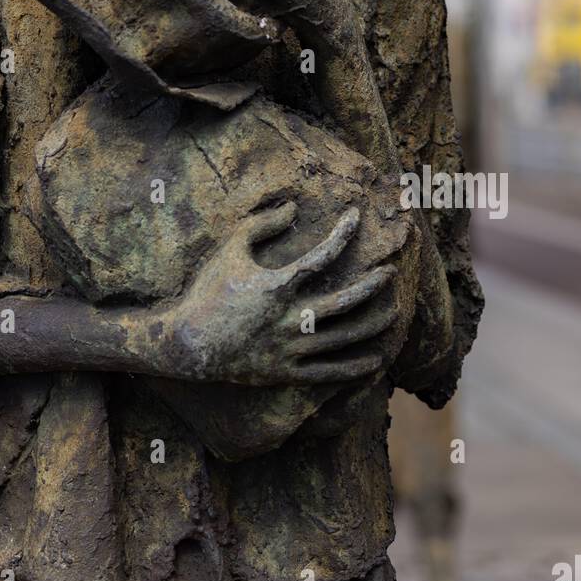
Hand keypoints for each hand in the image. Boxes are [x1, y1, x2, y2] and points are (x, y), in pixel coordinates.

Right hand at [162, 202, 397, 386]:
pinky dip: (354, 368)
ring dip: (372, 324)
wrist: (187, 343)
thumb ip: (261, 225)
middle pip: (343, 302)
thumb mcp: (230, 249)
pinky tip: (375, 360)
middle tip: (390, 274)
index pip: (321, 256)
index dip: (342, 234)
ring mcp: (287, 348)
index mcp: (275, 286)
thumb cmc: (208, 291)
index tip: (356, 218)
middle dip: (371, 286)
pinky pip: (328, 373)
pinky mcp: (284, 372)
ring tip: (394, 312)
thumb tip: (293, 207)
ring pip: (342, 338)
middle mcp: (287, 318)